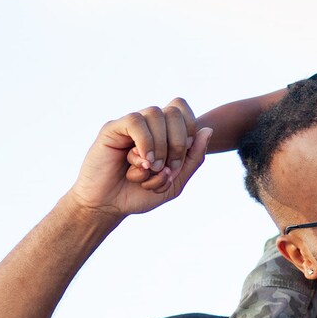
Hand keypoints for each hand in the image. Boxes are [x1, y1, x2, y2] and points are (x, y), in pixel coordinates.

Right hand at [69, 99, 211, 217]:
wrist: (108, 207)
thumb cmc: (139, 195)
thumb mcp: (175, 182)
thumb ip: (193, 158)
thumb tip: (208, 129)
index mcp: (162, 132)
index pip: (182, 109)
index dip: (190, 129)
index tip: (182, 158)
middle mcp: (147, 124)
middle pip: (173, 111)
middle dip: (178, 142)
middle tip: (168, 168)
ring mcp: (129, 125)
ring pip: (155, 114)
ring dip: (160, 146)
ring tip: (151, 169)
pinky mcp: (112, 128)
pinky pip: (136, 122)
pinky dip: (145, 143)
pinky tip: (142, 162)